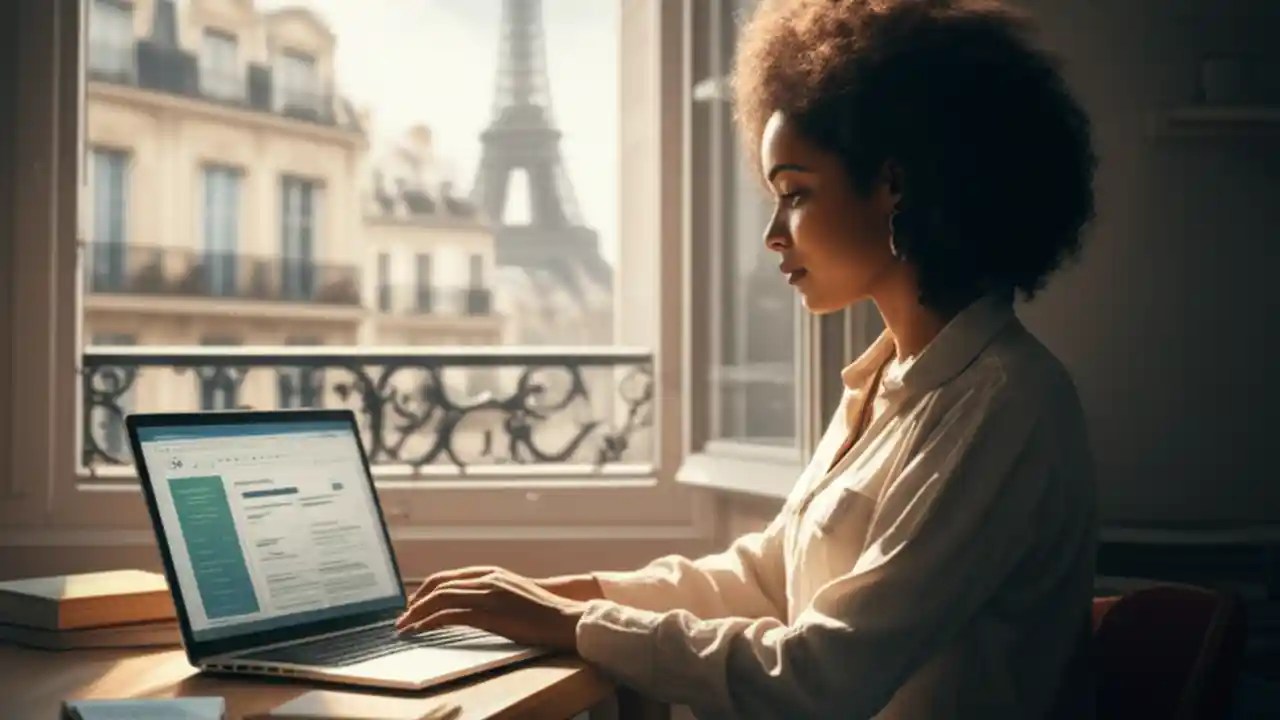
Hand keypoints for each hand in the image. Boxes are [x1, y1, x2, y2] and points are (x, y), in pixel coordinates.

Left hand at [397, 567, 587, 650]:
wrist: (563, 618)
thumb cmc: (541, 611)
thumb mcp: (512, 593)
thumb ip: (491, 592)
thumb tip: (471, 603)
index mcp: (491, 572)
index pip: (449, 576)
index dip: (427, 589)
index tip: (414, 603)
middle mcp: (487, 579)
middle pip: (439, 584)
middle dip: (416, 600)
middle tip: (403, 616)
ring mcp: (487, 595)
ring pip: (441, 598)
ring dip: (418, 613)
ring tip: (405, 626)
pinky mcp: (489, 614)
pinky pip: (451, 615)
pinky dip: (431, 622)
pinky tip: (421, 630)